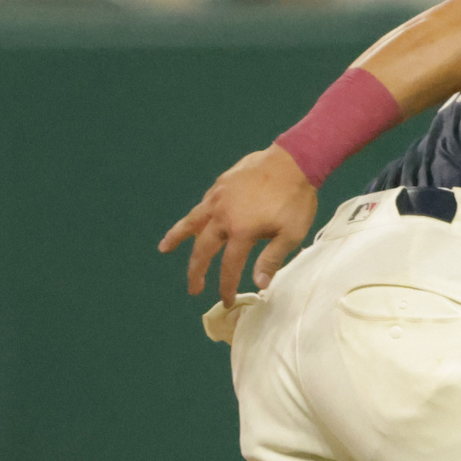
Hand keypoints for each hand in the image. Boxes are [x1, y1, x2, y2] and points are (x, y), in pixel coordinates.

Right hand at [159, 144, 318, 303]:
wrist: (295, 160)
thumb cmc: (296, 199)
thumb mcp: (291, 234)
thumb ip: (272, 259)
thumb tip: (259, 285)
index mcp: (242, 231)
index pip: (228, 267)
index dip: (226, 287)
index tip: (226, 301)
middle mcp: (224, 216)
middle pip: (203, 250)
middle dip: (196, 272)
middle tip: (193, 289)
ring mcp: (219, 198)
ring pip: (192, 222)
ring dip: (177, 237)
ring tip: (164, 248)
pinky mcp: (222, 184)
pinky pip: (203, 205)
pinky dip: (195, 216)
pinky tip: (194, 221)